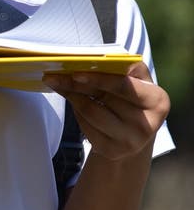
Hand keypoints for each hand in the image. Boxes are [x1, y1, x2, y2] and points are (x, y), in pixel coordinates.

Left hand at [43, 62, 169, 161]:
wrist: (136, 132)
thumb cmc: (133, 98)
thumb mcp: (137, 80)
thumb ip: (123, 67)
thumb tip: (93, 58)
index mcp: (158, 101)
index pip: (123, 85)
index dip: (99, 78)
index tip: (75, 72)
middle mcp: (147, 125)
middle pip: (101, 100)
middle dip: (75, 85)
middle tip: (53, 76)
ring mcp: (130, 142)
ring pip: (89, 113)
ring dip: (72, 97)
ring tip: (60, 85)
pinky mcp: (112, 151)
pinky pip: (85, 127)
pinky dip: (77, 113)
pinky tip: (75, 103)